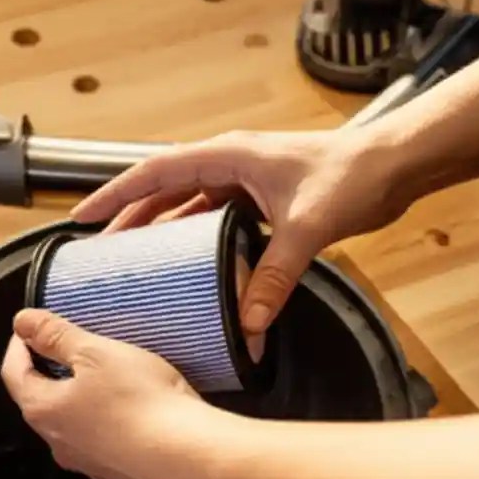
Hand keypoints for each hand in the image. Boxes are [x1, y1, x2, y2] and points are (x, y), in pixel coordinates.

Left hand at [0, 308, 207, 478]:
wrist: (187, 457)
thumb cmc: (138, 399)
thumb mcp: (95, 353)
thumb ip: (56, 335)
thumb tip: (21, 321)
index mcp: (42, 409)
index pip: (13, 373)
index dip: (18, 345)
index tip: (29, 327)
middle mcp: (57, 443)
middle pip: (40, 400)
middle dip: (47, 371)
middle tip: (63, 346)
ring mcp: (87, 463)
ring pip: (71, 423)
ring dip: (76, 397)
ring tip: (97, 374)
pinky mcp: (117, 474)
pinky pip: (100, 440)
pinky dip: (103, 419)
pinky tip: (126, 407)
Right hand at [71, 129, 411, 339]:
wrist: (395, 164)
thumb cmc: (353, 173)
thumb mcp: (306, 227)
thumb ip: (275, 276)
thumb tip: (249, 322)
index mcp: (227, 156)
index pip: (153, 172)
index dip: (114, 195)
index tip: (83, 218)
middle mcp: (230, 164)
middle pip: (163, 191)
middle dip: (130, 220)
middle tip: (103, 254)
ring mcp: (245, 181)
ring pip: (188, 206)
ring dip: (162, 232)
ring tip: (137, 264)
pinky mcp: (263, 199)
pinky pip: (216, 220)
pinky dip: (199, 242)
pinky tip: (193, 269)